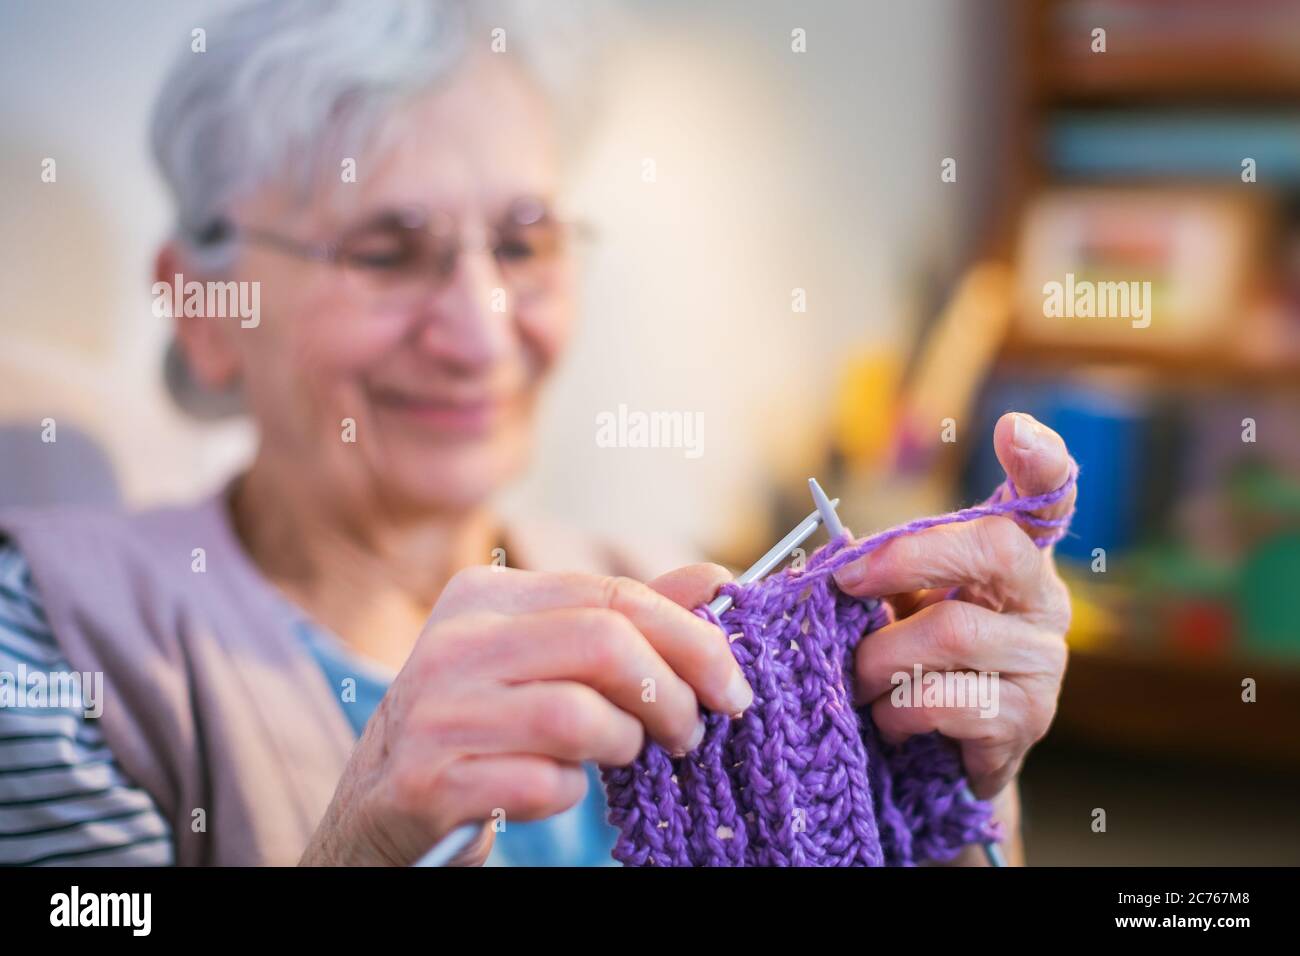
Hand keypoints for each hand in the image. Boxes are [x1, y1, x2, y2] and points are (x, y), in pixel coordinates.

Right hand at [298, 563, 746, 865]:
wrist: (382, 805)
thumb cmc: (486, 723)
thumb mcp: (546, 659)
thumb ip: (627, 620)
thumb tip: (716, 580)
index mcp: (485, 596)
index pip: (612, 595)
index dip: (691, 637)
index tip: (732, 685)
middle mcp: (454, 643)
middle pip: (604, 644)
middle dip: (671, 693)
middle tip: (691, 730)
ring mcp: (436, 712)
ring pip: (578, 715)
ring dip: (625, 744)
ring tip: (624, 756)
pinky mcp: (429, 781)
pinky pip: (543, 783)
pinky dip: (571, 792)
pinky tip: (559, 787)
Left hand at [833, 411, 1074, 798]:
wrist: (941, 758)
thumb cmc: (913, 663)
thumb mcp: (896, 605)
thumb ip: (880, 571)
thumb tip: (836, 556)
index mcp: (1013, 559)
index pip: (1048, 498)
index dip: (1040, 461)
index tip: (1013, 428)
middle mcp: (1043, 601)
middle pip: (992, 547)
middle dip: (906, 557)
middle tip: (846, 582)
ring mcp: (1044, 662)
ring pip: (953, 632)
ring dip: (881, 657)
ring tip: (858, 678)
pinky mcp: (1027, 720)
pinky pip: (949, 701)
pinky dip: (898, 709)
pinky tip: (889, 719)